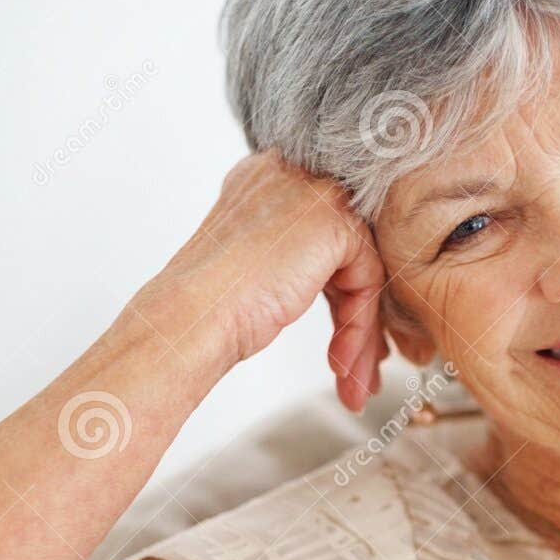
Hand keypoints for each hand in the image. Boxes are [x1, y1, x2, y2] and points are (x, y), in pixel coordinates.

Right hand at [144, 149, 388, 411]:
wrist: (193, 316)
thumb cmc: (209, 307)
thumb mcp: (261, 271)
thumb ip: (298, 261)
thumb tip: (346, 289)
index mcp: (268, 181)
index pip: (325, 237)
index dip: (341, 295)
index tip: (346, 343)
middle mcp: (291, 175)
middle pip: (348, 254)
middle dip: (357, 321)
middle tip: (356, 369)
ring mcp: (312, 191)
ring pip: (362, 271)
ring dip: (360, 335)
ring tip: (353, 383)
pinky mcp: (332, 219)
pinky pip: (367, 279)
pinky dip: (359, 326)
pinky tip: (340, 362)